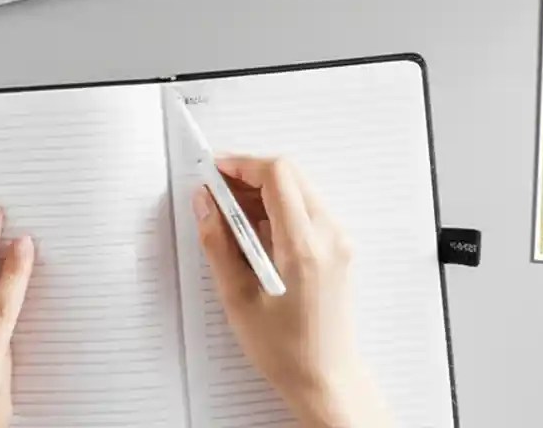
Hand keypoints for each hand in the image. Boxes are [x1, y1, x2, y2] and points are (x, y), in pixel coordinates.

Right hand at [193, 157, 391, 427]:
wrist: (325, 377)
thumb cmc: (285, 349)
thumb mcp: (237, 297)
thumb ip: (217, 242)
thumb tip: (204, 202)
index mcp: (303, 247)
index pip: (277, 175)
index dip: (242, 164)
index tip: (215, 171)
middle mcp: (328, 236)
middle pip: (289, 175)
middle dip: (249, 175)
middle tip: (217, 192)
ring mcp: (338, 240)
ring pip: (298, 188)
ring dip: (263, 191)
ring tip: (231, 215)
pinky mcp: (338, 247)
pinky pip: (307, 208)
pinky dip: (278, 207)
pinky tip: (254, 231)